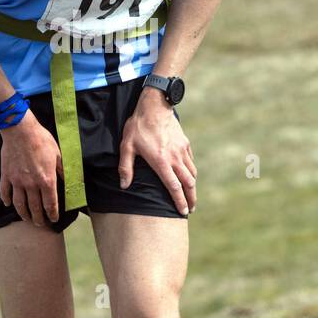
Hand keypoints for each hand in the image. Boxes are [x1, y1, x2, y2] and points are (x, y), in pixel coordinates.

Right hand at [0, 110, 62, 225]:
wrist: (21, 130)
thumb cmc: (41, 140)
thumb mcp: (58, 154)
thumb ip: (62, 170)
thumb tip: (69, 180)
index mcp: (46, 180)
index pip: (50, 204)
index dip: (52, 214)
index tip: (53, 219)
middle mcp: (31, 184)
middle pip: (35, 207)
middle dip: (38, 218)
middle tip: (40, 224)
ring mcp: (17, 181)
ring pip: (19, 204)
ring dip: (23, 214)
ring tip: (27, 219)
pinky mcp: (6, 175)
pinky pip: (5, 191)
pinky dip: (6, 199)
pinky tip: (8, 204)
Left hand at [118, 91, 196, 214]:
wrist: (154, 105)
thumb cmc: (138, 126)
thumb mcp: (127, 146)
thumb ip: (125, 167)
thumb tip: (124, 185)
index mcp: (161, 161)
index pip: (174, 187)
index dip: (179, 201)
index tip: (183, 211)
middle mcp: (175, 158)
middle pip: (188, 183)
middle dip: (191, 198)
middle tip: (190, 209)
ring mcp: (182, 150)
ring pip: (192, 173)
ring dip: (192, 187)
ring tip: (190, 196)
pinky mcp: (185, 143)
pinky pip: (190, 161)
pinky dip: (191, 172)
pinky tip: (188, 176)